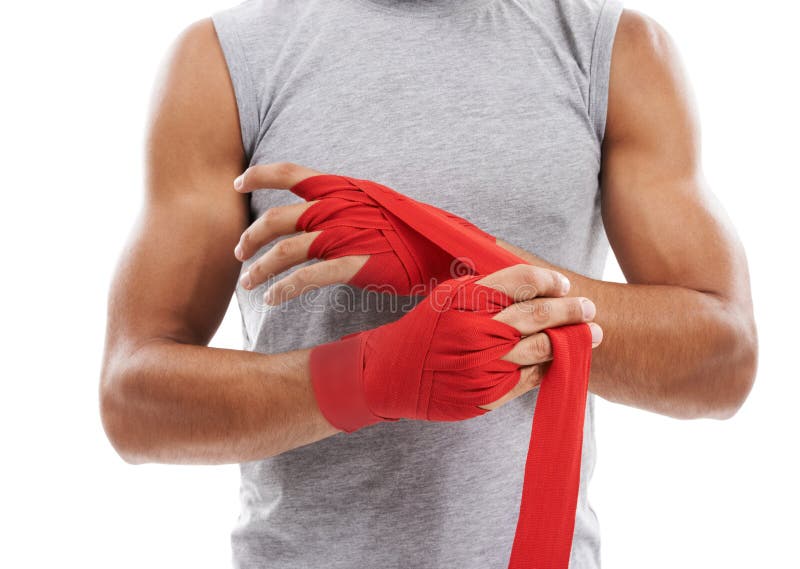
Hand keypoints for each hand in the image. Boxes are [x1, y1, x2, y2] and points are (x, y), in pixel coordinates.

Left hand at [232, 161, 500, 301]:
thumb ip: (345, 208)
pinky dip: (283, 289)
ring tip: (249, 283)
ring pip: (285, 250)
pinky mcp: (354, 264)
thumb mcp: (376, 207)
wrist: (446, 249)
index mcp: (344, 188)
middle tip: (239, 251)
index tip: (238, 182)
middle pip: (279, 218)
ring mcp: (345, 236)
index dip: (260, 175)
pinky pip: (305, 278)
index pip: (292, 172)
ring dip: (259, 268)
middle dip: (251, 235)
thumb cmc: (413, 232)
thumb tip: (321, 217)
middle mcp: (339, 208)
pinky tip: (273, 299)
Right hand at [309, 264, 601, 431]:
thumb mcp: (447, 297)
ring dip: (570, 340)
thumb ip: (486, 288)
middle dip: (571, 310)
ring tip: (589, 334)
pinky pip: (530, 379)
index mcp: (467, 298)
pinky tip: (559, 360)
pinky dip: (548, 367)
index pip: (523, 280)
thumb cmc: (424, 331)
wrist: (389, 375)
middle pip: (538, 313)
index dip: (549, 281)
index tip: (563, 285)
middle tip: (589, 309)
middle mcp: (476, 329)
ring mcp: (482, 364)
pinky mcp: (486, 395)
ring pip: (541, 348)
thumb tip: (534, 281)